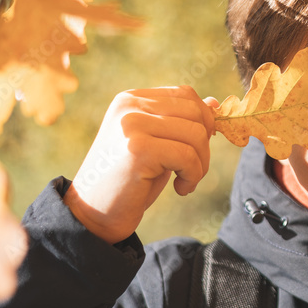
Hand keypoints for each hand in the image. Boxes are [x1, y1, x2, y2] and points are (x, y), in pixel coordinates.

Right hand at [63, 86, 218, 243]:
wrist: (94, 213)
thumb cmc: (129, 179)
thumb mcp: (158, 144)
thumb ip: (181, 122)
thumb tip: (214, 103)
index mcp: (131, 99)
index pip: (185, 94)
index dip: (203, 121)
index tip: (197, 148)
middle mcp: (129, 107)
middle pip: (195, 113)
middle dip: (205, 145)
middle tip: (193, 170)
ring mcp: (132, 126)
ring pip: (196, 134)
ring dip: (201, 164)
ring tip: (186, 180)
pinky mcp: (138, 150)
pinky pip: (188, 156)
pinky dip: (193, 176)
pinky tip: (180, 189)